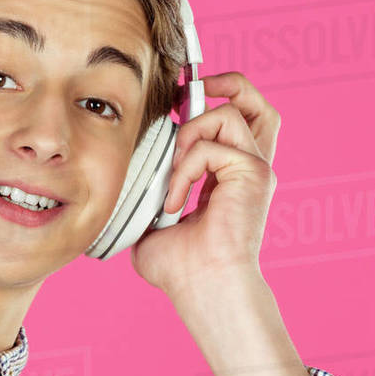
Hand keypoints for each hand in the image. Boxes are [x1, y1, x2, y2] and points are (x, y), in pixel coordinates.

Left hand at [129, 72, 280, 303]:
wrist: (203, 289)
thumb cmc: (181, 268)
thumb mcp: (152, 221)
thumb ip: (146, 193)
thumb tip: (119, 181)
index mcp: (229, 175)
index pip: (234, 119)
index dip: (208, 101)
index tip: (174, 108)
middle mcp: (249, 167)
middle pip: (255, 102)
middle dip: (223, 86)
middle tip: (188, 99)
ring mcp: (255, 168)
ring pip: (230, 112)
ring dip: (190, 134)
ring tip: (174, 171)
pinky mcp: (254, 174)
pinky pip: (211, 148)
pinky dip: (184, 170)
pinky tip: (175, 202)